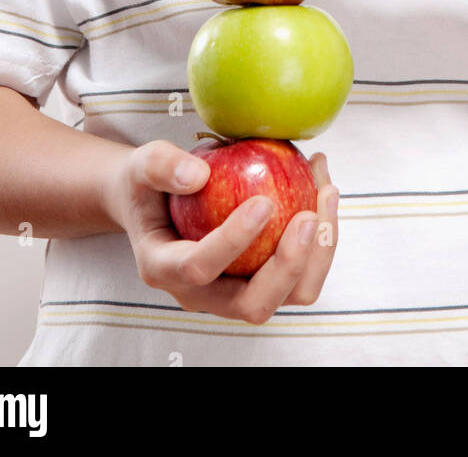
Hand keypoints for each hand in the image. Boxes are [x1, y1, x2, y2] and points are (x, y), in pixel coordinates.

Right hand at [103, 141, 338, 324]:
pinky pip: (300, 272)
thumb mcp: (142, 164)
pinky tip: (323, 187)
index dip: (233, 241)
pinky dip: (320, 236)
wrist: (155, 201)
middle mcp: (200, 293)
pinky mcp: (260, 280)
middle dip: (289, 266)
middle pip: (253, 304)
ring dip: (317, 252)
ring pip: (288, 295)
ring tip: (326, 193)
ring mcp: (234, 292)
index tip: (264, 202)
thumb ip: (162, 166)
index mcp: (164, 268)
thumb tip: (198, 176)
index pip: (199, 268)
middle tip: (309, 215)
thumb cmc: (148, 184)